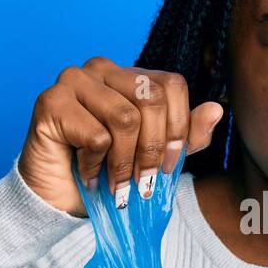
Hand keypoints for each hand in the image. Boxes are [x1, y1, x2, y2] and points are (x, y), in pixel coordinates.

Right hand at [18, 57, 224, 216]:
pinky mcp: (51, 102)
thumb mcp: (158, 158)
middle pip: (151, 98)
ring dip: (124, 163)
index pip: (172, 84)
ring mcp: (73, 80)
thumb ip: (187, 136)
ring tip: (116, 183)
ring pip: (125, 118)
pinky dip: (95, 165)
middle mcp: (101, 68)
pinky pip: (95, 136)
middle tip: (144, 183)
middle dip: (153, 150)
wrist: (59, 199)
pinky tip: (86, 174)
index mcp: (129, 75)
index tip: (169, 166)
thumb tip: (217, 109)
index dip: (178, 128)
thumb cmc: (108, 173)